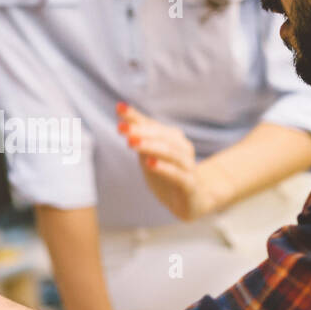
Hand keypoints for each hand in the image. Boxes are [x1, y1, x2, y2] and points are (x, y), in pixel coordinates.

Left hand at [117, 102, 216, 220]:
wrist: (191, 201)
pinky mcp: (190, 184)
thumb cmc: (168, 174)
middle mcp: (182, 148)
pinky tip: (149, 163)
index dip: (135, 116)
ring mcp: (188, 166)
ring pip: (170, 152)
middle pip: (162, 136)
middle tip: (121, 128)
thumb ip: (139, 139)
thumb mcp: (149, 155)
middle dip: (140, 130)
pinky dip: (164, 167)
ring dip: (150, 145)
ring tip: (131, 142)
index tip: (119, 107)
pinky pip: (178, 174)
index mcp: (173, 138)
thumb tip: (123, 119)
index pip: (152, 124)